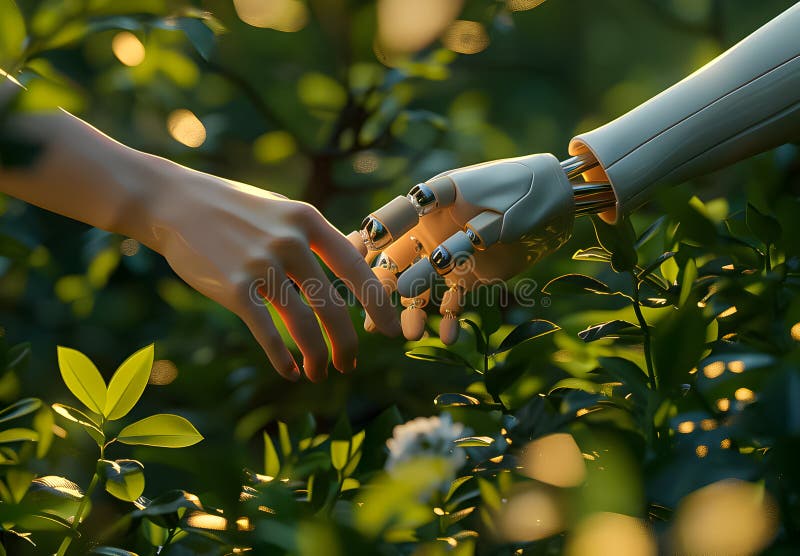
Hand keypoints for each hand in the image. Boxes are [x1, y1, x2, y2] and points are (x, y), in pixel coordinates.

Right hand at [152, 167, 401, 381]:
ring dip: (317, 356)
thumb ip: (316, 237)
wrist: (175, 203)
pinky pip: (267, 332)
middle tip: (350, 365)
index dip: (378, 304)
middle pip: (333, 305)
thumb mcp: (283, 212)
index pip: (356, 268)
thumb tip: (356, 259)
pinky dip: (282, 358)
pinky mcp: (234, 288)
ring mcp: (262, 264)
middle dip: (347, 343)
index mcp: (309, 221)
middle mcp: (290, 242)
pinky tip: (290, 371)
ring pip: (303, 324)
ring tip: (320, 374)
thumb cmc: (236, 211)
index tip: (391, 331)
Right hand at [348, 153, 607, 343]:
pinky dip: (449, 319)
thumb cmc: (524, 188)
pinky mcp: (470, 277)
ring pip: (420, 288)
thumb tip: (438, 260)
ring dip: (412, 311)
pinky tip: (447, 337)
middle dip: (381, 289)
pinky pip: (453, 301)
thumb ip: (469, 233)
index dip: (368, 240)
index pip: (389, 222)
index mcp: (429, 204)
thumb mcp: (499, 205)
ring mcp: (448, 256)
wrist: (558, 199)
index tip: (353, 259)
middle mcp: (431, 232)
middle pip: (396, 262)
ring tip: (408, 335)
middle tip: (371, 317)